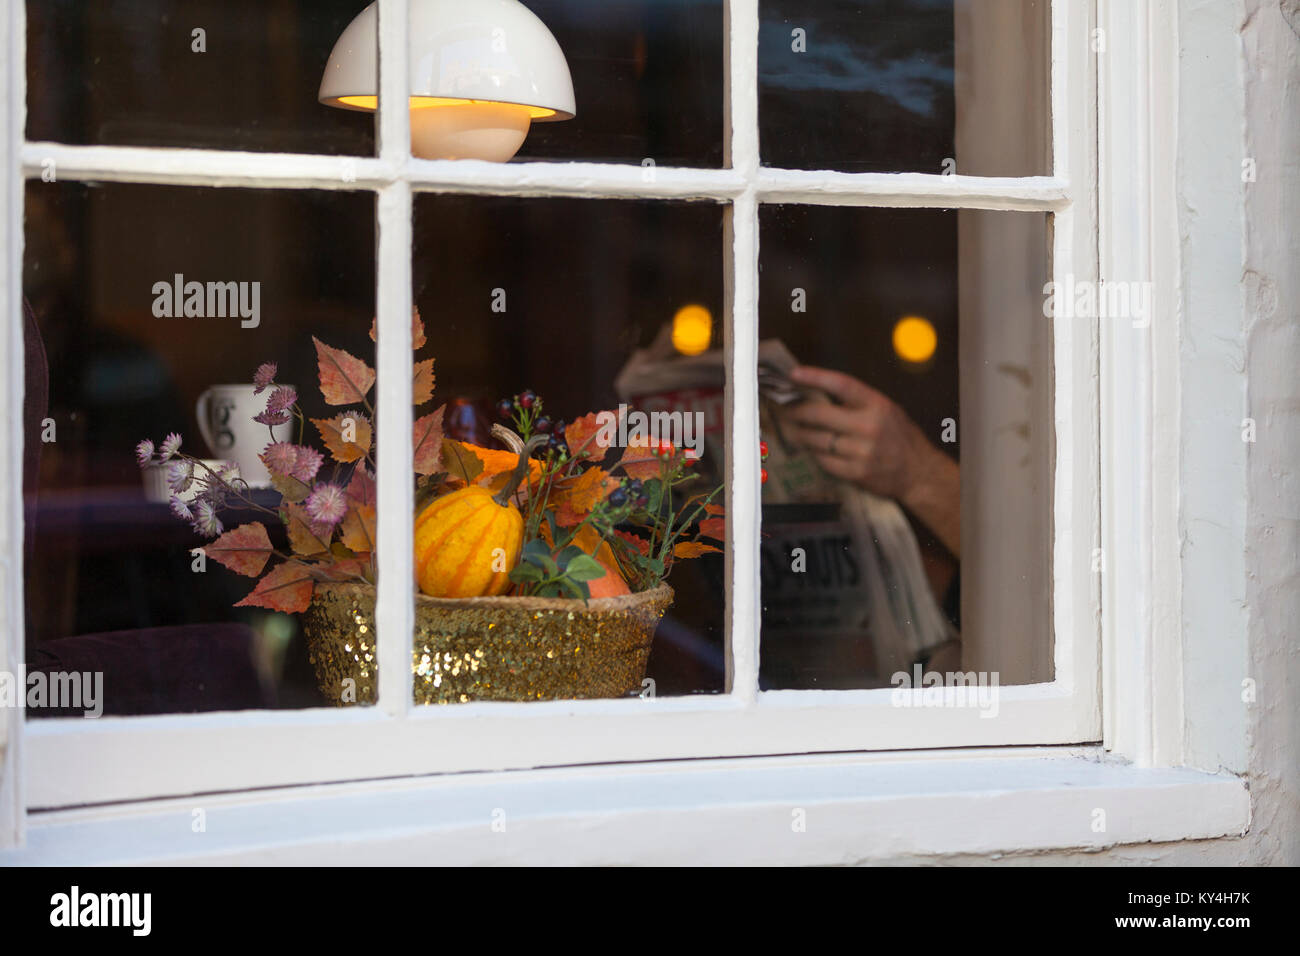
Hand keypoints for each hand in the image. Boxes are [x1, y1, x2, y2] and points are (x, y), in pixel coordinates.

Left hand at [782, 365, 959, 554]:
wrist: (919, 472)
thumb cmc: (900, 437)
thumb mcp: (886, 409)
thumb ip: (858, 402)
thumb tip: (819, 393)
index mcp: (877, 405)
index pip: (842, 385)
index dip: (816, 377)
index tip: (794, 374)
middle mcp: (869, 426)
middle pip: (819, 415)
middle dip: (796, 411)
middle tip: (785, 409)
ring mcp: (862, 451)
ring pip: (817, 440)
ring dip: (801, 434)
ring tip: (793, 430)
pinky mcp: (856, 472)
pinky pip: (824, 461)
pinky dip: (816, 454)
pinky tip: (814, 449)